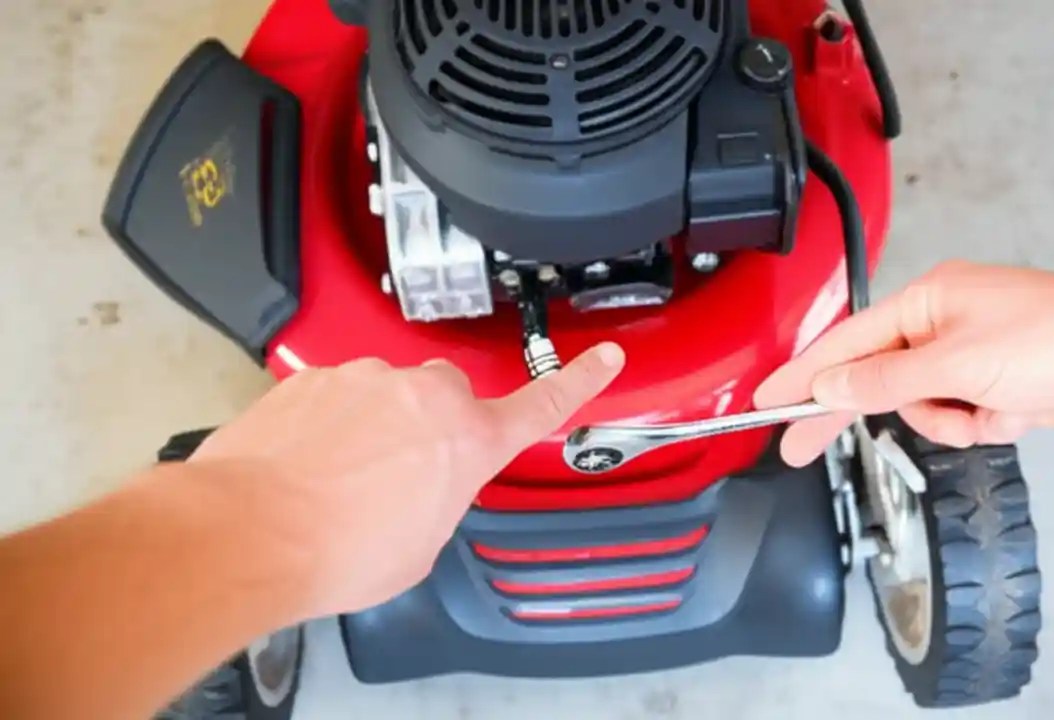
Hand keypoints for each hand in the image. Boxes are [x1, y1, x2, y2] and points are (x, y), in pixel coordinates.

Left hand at [190, 343, 624, 618]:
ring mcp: (367, 380)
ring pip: (387, 395)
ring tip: (338, 481)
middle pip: (448, 396)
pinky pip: (336, 396)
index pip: (540, 405)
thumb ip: (439, 500)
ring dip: (374, 428)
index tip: (604, 357)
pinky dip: (328, 426)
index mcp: (468, 441)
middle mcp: (425, 398)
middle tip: (398, 476)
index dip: (579, 381)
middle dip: (432, 426)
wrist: (252, 531)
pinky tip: (307, 465)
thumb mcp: (420, 546)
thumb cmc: (338, 550)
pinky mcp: (316, 376)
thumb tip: (422, 488)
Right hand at [755, 260, 1053, 465]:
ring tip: (982, 414)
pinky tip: (1015, 415)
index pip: (843, 345)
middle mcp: (946, 326)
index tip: (764, 401)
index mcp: (927, 302)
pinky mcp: (1006, 386)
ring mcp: (977, 357)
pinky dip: (983, 426)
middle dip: (847, 413)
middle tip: (798, 448)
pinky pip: (965, 419)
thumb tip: (831, 389)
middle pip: (873, 378)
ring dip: (946, 422)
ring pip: (923, 407)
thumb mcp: (961, 365)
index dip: (800, 376)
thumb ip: (887, 382)